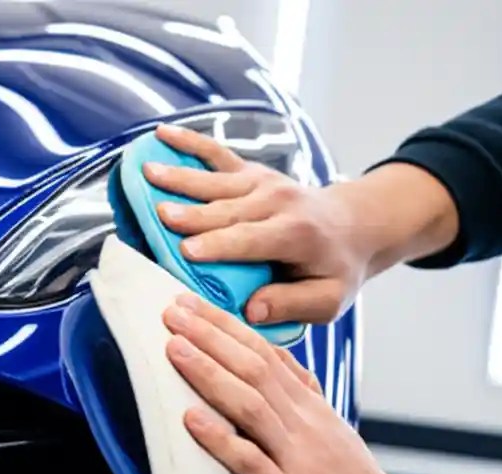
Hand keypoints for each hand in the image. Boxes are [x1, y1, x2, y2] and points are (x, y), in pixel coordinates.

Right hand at [145, 124, 457, 324]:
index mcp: (295, 234)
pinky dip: (189, 142)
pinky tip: (162, 134)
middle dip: (193, 212)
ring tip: (148, 173)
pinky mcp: (252, 172)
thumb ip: (291, 305)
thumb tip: (251, 310)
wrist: (354, 227)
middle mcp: (278, 202)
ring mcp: (263, 182)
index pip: (252, 240)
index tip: (187, 252)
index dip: (219, 245)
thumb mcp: (327, 300)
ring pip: (216, 180)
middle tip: (160, 216)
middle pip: (228, 209)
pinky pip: (217, 153)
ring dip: (180, 176)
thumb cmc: (334, 270)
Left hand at [162, 292, 433, 473]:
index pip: (266, 353)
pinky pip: (250, 462)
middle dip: (210, 335)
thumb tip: (273, 361)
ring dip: (208, 373)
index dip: (227, 326)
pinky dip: (219, 439)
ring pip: (250, 404)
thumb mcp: (334, 434)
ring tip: (173, 348)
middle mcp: (306, 425)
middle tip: (171, 309)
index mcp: (313, 409)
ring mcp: (299, 460)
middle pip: (255, 368)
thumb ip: (303, 397)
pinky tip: (190, 420)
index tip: (192, 302)